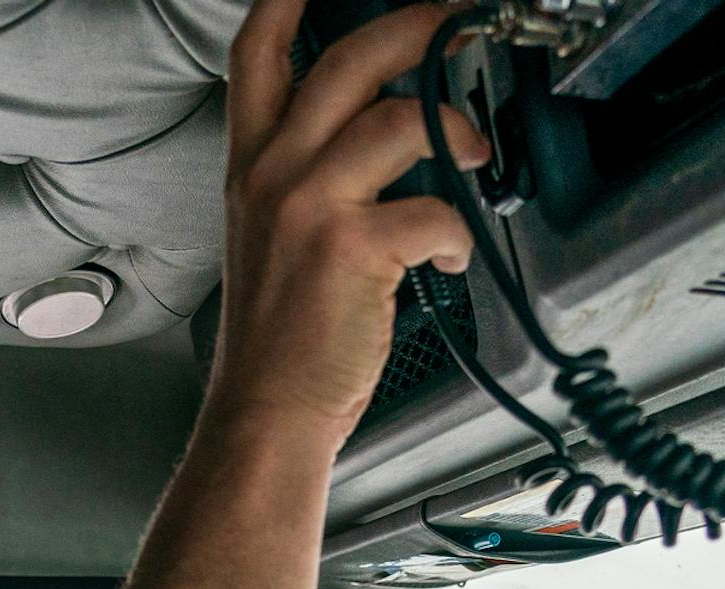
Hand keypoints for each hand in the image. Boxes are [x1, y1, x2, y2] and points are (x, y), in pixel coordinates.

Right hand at [204, 0, 490, 450]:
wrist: (266, 411)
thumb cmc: (279, 338)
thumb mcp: (270, 238)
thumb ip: (308, 179)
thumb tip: (386, 138)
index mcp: (250, 166)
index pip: (257, 55)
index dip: (287, 0)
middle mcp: (274, 174)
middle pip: (348, 60)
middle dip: (416, 25)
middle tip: (457, 20)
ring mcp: (311, 207)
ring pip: (398, 118)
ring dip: (455, 128)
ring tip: (473, 151)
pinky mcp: (354, 250)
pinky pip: (434, 211)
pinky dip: (457, 232)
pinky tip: (450, 257)